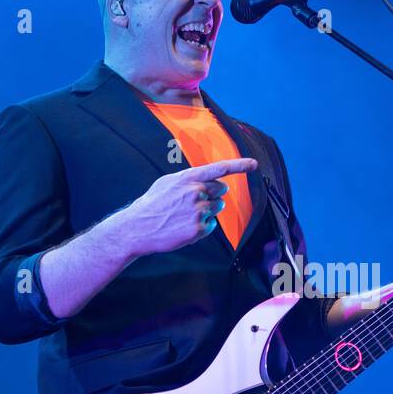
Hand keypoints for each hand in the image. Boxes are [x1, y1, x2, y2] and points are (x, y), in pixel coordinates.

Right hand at [122, 159, 255, 255]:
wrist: (138, 228)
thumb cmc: (152, 204)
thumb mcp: (167, 182)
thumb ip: (189, 178)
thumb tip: (207, 180)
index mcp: (188, 178)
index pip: (219, 168)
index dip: (239, 165)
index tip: (254, 164)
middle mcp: (196, 192)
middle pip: (221, 189)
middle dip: (213, 194)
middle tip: (194, 201)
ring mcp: (199, 211)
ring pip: (218, 207)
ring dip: (208, 210)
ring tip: (186, 214)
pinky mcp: (199, 229)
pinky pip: (212, 224)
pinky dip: (203, 225)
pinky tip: (186, 226)